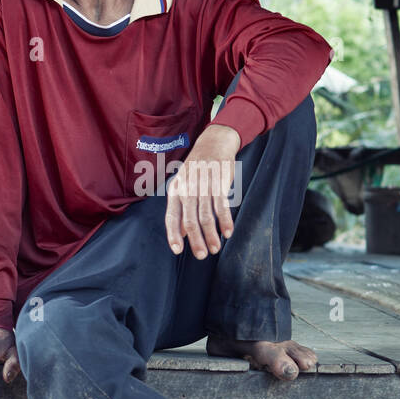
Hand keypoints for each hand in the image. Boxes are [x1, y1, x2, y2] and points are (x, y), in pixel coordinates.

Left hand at [165, 123, 239, 258]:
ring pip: (206, 216)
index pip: (171, 217)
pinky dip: (225, 221)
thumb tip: (180, 235)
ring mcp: (203, 186)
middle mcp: (187, 189)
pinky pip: (221, 206)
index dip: (173, 235)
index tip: (177, 251)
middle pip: (190, 220)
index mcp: (176, 191)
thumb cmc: (197, 169)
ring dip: (212, 235)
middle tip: (202, 255)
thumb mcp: (184, 186)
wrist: (213, 143)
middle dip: (196, 241)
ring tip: (216, 248)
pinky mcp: (218, 182)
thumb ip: (181, 210)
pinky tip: (228, 232)